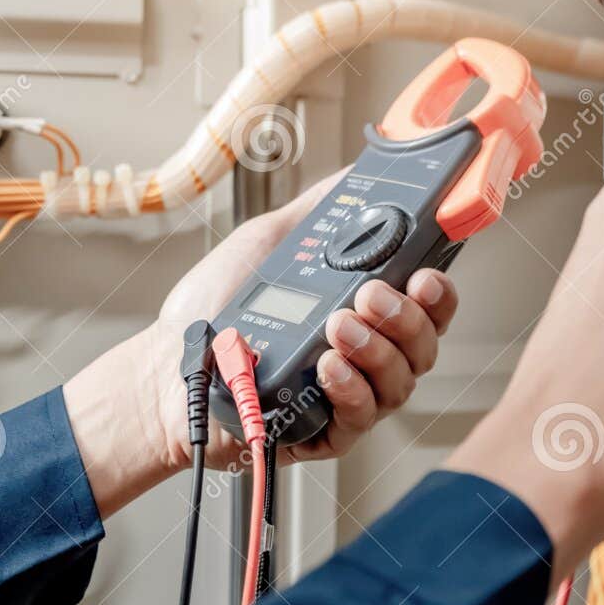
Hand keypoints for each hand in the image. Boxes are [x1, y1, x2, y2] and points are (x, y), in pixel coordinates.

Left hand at [65, 174, 458, 516]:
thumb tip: (357, 172)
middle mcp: (370, 355)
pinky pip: (362, 417)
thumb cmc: (215, 309)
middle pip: (424, 344)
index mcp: (368, 311)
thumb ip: (321, 210)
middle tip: (367, 295)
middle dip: (406, 318)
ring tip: (337, 326)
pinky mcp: (328, 432)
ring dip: (377, 350)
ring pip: (401, 381)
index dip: (438, 292)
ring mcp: (351, 395)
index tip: (424, 275)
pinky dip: (351, 389)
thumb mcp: (271, 242)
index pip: (428, 305)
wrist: (166, 365)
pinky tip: (327, 365)